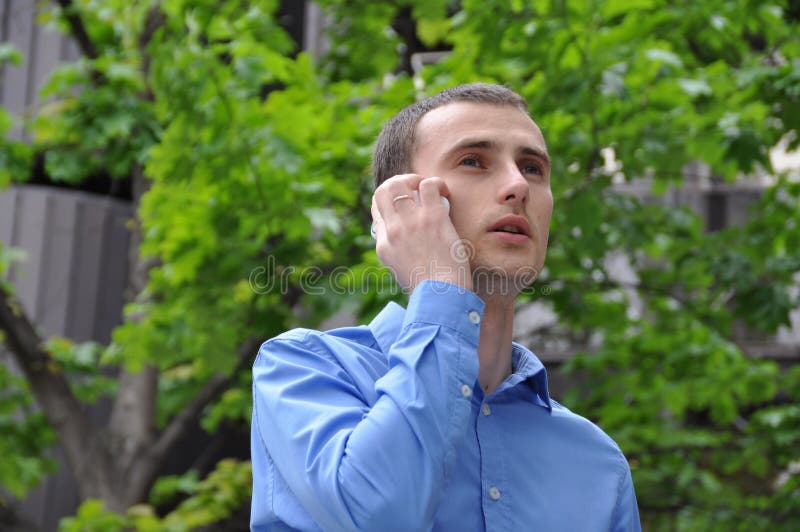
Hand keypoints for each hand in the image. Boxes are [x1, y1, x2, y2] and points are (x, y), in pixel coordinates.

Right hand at [371, 174, 471, 291]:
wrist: (441, 297)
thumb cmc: (429, 289)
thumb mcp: (402, 271)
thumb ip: (398, 251)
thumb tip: (403, 238)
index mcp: (383, 244)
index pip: (377, 208)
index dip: (390, 200)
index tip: (406, 203)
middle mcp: (393, 231)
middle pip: (383, 190)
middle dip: (398, 182)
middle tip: (415, 189)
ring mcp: (411, 222)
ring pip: (401, 182)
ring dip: (417, 180)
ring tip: (430, 189)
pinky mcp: (432, 218)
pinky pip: (429, 185)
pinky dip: (437, 183)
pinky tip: (445, 193)